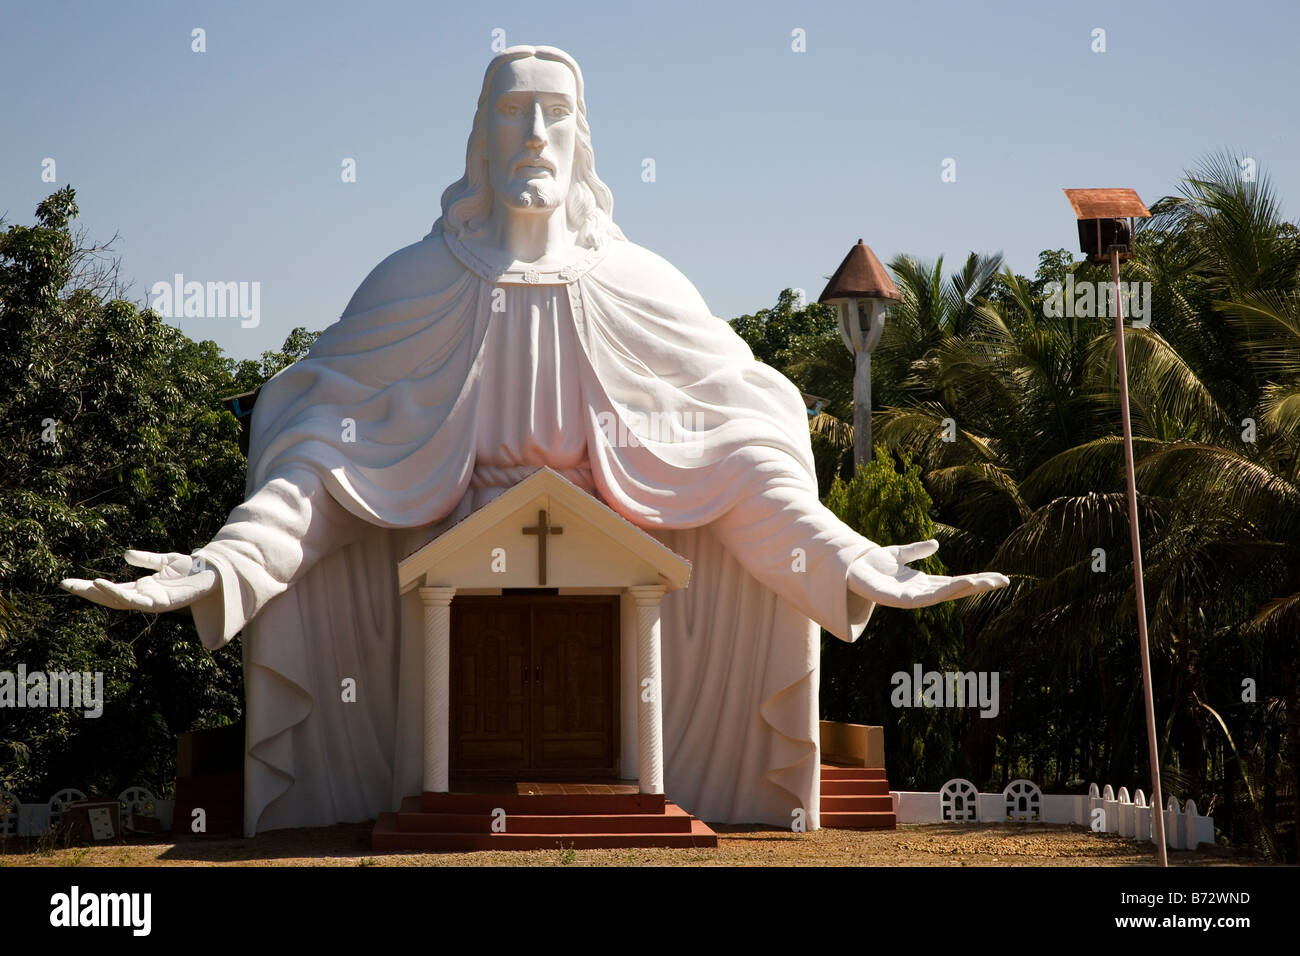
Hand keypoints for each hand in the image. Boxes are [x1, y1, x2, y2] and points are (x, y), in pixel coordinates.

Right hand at [61, 550, 217, 611]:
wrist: (215, 571)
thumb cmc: (192, 569)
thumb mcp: (165, 561)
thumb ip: (147, 559)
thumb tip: (126, 555)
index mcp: (143, 588)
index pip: (112, 590)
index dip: (92, 587)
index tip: (69, 582)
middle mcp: (145, 597)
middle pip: (112, 598)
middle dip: (90, 593)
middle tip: (67, 584)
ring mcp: (154, 602)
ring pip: (123, 602)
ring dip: (104, 595)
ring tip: (87, 584)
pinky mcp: (165, 604)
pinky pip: (140, 602)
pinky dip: (123, 596)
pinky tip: (110, 585)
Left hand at [848, 539, 1008, 608]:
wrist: (847, 567)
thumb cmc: (871, 564)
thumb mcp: (898, 554)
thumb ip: (916, 551)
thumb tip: (935, 544)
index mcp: (922, 583)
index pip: (955, 583)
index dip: (976, 580)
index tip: (998, 577)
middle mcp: (920, 592)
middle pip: (955, 589)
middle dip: (978, 586)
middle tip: (1003, 581)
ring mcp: (911, 598)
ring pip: (944, 594)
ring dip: (964, 588)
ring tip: (985, 582)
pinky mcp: (899, 600)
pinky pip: (924, 598)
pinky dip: (942, 592)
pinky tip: (957, 586)